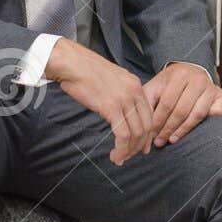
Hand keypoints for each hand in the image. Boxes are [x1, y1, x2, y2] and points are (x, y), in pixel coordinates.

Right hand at [46, 39, 153, 163]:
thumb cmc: (85, 70)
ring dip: (129, 150)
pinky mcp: (112, 107)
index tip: (141, 146)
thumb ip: (121, 93)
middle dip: (140, 145)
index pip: (149, 114)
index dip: (147, 133)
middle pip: (147, 125)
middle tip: (131, 156)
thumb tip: (120, 111)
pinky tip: (115, 155)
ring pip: (137, 133)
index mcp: (135, 84)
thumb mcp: (111, 79)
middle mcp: (134, 92)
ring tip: (120, 158)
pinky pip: (123, 135)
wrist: (71, 63)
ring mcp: (124, 99)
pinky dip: (121, 149)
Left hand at [141, 61, 221, 145]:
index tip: (151, 135)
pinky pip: (215, 115)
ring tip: (171, 140)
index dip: (158, 121)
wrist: (189, 72)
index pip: (167, 102)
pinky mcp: (221, 96)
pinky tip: (194, 134)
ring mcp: (211, 87)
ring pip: (197, 114)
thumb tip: (144, 130)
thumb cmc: (169, 84)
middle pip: (182, 110)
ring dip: (183, 130)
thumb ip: (147, 104)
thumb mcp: (155, 87)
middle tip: (159, 141)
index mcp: (179, 75)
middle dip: (169, 128)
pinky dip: (205, 125)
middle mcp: (197, 79)